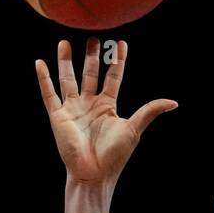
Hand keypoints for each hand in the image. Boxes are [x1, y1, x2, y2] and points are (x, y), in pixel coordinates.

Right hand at [36, 38, 176, 186]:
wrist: (94, 173)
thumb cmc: (114, 156)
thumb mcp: (134, 128)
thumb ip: (150, 111)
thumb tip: (173, 102)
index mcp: (107, 106)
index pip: (113, 77)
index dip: (117, 61)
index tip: (120, 43)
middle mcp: (89, 105)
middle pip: (89, 74)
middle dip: (91, 57)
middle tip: (93, 38)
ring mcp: (73, 109)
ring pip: (68, 79)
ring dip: (65, 61)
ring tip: (65, 42)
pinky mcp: (58, 117)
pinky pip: (49, 94)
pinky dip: (44, 79)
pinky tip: (40, 63)